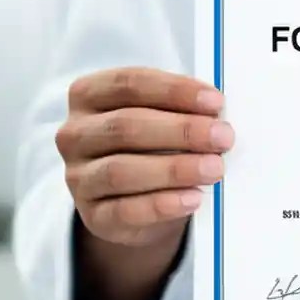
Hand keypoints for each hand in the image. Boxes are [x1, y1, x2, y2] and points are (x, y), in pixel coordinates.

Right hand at [57, 67, 231, 246]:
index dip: (174, 91)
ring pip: (121, 170)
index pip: (128, 84)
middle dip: (181, 131)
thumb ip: (182, 112)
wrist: (137, 206)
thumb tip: (218, 117)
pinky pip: (125, 211)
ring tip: (214, 168)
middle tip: (223, 137)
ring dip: (174, 169)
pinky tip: (193, 198)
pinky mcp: (93, 215)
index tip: (215, 102)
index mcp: (89, 96)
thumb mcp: (162, 122)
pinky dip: (163, 204)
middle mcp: (76, 134)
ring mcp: (79, 177)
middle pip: (126, 126)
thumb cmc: (153, 149)